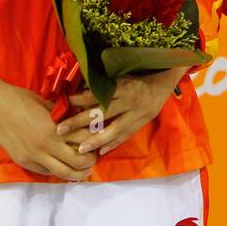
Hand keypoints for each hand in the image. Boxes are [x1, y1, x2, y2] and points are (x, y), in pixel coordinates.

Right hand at [0, 61, 95, 180]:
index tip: (100, 142)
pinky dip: (57, 170)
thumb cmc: (22, 99)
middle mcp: (46, 146)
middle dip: (89, 162)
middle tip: (94, 158)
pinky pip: (46, 172)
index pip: (84, 143)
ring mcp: (33, 156)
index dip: (95, 144)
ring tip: (83, 169)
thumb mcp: (49, 105)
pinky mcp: (23, 161)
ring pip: (62, 173)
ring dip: (76, 173)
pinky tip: (62, 165)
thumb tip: (84, 119)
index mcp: (55, 129)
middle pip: (77, 163)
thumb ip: (66, 116)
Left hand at [55, 68, 182, 156]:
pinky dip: (113, 144)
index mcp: (122, 85)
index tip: (63, 104)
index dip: (78, 99)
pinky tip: (100, 152)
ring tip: (80, 149)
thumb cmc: (140, 73)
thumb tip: (79, 88)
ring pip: (114, 129)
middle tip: (61, 129)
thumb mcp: (122, 73)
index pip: (96, 94)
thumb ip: (104, 83)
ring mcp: (137, 113)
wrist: (165, 79)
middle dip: (79, 122)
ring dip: (95, 140)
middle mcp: (129, 100)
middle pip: (100, 114)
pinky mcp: (143, 121)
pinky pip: (126, 135)